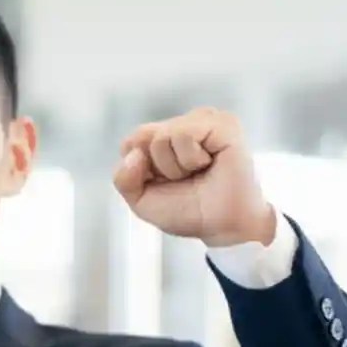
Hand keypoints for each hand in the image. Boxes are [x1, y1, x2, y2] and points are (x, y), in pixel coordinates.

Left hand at [112, 107, 275, 246]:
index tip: (166, 183)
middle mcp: (183, 124)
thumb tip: (134, 153)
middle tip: (185, 179)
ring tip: (199, 172)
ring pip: (163, 135)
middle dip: (158, 168)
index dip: (142, 170)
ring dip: (176, 165)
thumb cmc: (189, 212)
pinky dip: (191, 158)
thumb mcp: (142, 201)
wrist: (222, 226)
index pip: (132, 141)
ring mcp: (204, 120)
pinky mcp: (222, 122)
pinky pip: (184, 133)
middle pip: (144, 136)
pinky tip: (209, 163)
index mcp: (164, 137)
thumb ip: (123, 179)